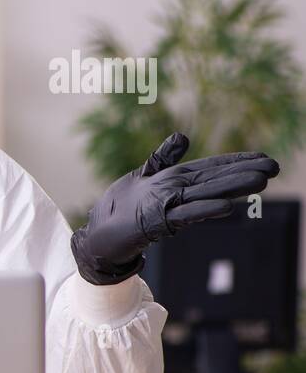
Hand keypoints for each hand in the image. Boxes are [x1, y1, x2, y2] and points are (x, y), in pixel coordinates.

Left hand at [71, 132, 279, 284]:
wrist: (99, 234)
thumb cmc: (123, 206)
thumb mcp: (142, 175)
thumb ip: (163, 158)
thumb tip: (183, 137)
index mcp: (175, 180)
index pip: (211, 167)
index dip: (236, 161)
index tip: (263, 157)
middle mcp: (177, 193)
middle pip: (214, 180)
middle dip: (243, 173)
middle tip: (273, 168)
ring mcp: (168, 208)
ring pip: (205, 195)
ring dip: (231, 189)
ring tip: (260, 181)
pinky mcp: (157, 223)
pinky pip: (183, 215)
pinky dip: (203, 210)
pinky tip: (225, 207)